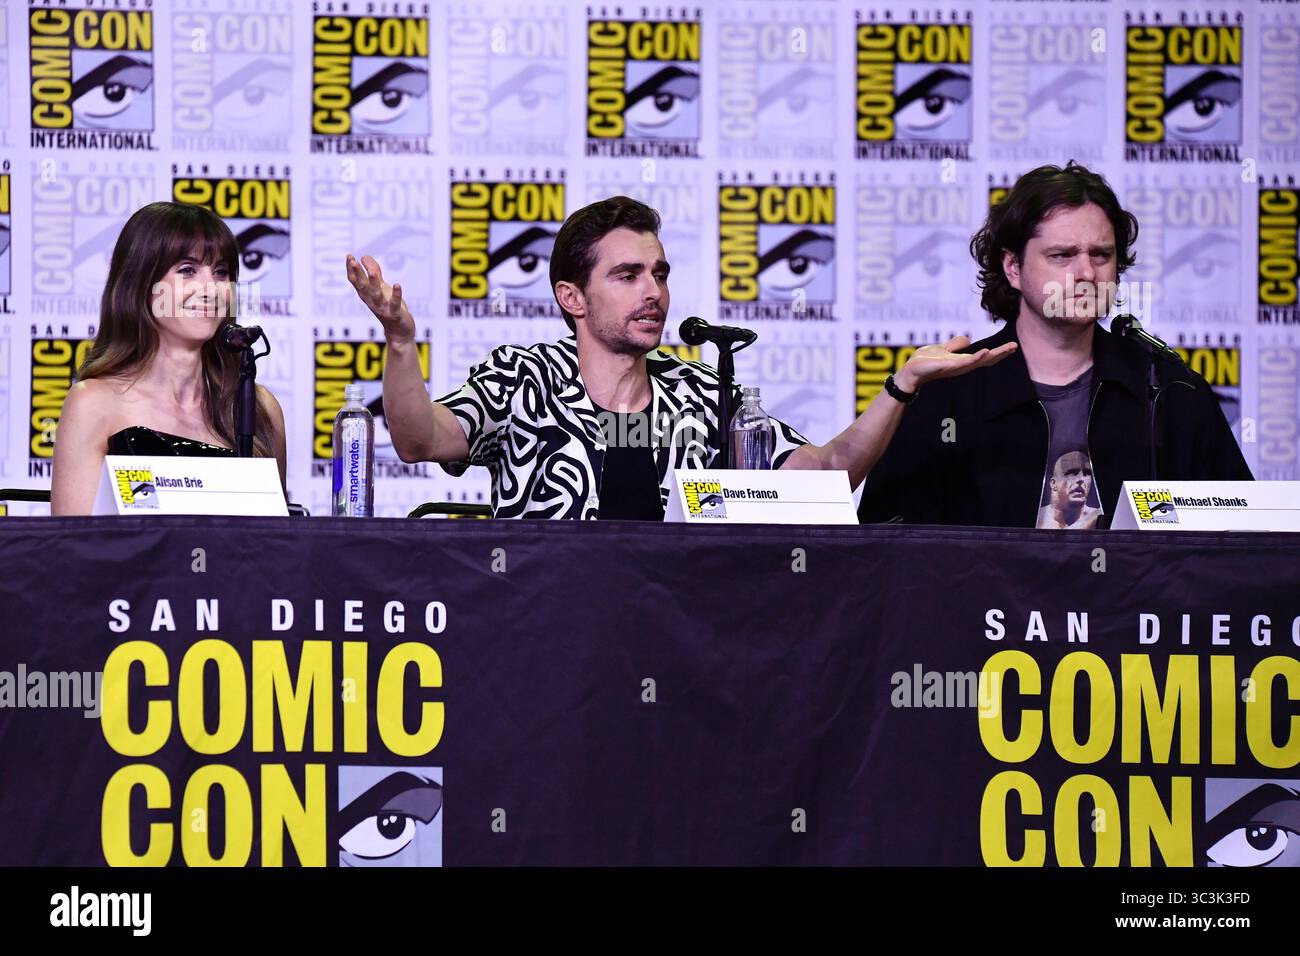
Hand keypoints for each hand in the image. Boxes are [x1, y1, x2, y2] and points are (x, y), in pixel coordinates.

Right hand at [346, 254, 415, 343]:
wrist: (399, 331)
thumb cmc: (389, 307)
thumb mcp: (381, 288)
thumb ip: (374, 273)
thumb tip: (364, 256)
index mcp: (367, 295)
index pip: (355, 281)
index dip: (351, 270)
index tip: (349, 256)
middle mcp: (372, 301)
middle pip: (362, 286)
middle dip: (358, 273)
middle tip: (353, 261)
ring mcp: (383, 308)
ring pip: (376, 295)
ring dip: (373, 283)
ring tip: (371, 272)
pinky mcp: (395, 314)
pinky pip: (395, 304)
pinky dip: (396, 295)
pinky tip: (398, 285)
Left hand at [894, 335, 1017, 391]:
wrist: (909, 373)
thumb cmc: (925, 362)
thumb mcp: (942, 349)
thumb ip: (955, 345)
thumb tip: (968, 339)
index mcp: (962, 362)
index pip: (984, 357)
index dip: (998, 352)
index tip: (1013, 346)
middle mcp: (961, 366)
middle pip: (985, 361)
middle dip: (1000, 354)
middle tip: (1015, 346)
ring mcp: (955, 367)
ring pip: (977, 361)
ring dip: (991, 356)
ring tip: (1004, 349)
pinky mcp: (947, 366)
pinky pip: (963, 362)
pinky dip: (975, 357)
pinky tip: (985, 352)